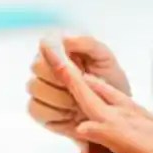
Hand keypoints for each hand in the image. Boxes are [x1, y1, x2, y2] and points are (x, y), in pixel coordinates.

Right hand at [27, 35, 129, 152]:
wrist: (117, 111)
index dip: (59, 60)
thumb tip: (64, 38)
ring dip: (60, 98)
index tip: (78, 69)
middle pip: (37, 69)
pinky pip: (36, 109)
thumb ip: (86, 43)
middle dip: (63, 81)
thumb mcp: (105, 57)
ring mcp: (41, 88)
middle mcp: (45, 66)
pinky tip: (70, 114)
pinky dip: (55, 113)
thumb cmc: (111, 80)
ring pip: (35, 88)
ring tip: (79, 102)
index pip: (45, 47)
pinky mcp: (40, 111)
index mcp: (58, 48)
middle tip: (83, 87)